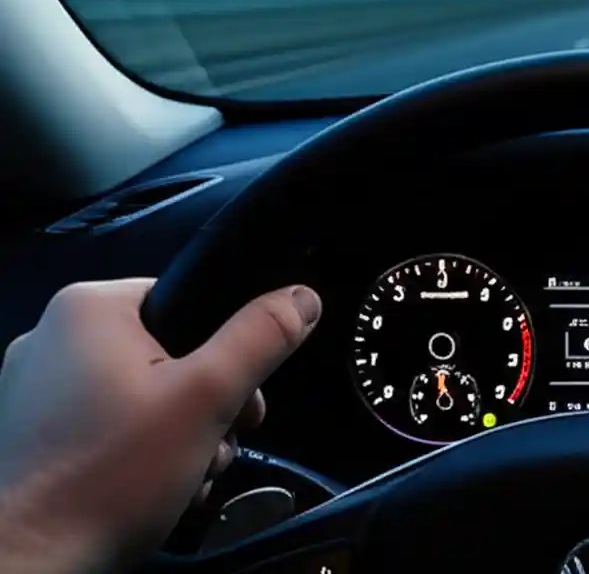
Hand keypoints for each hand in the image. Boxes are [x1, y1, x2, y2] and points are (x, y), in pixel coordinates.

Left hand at [0, 279, 321, 573]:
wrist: (31, 563)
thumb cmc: (116, 472)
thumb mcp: (208, 398)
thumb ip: (260, 338)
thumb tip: (303, 295)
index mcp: (89, 308)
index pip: (186, 301)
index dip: (229, 347)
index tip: (246, 399)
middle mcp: (52, 337)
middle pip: (167, 352)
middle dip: (208, 403)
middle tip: (222, 442)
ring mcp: (33, 389)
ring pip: (140, 392)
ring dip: (182, 432)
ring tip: (188, 472)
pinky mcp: (32, 433)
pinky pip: (106, 422)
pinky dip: (139, 449)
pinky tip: (152, 485)